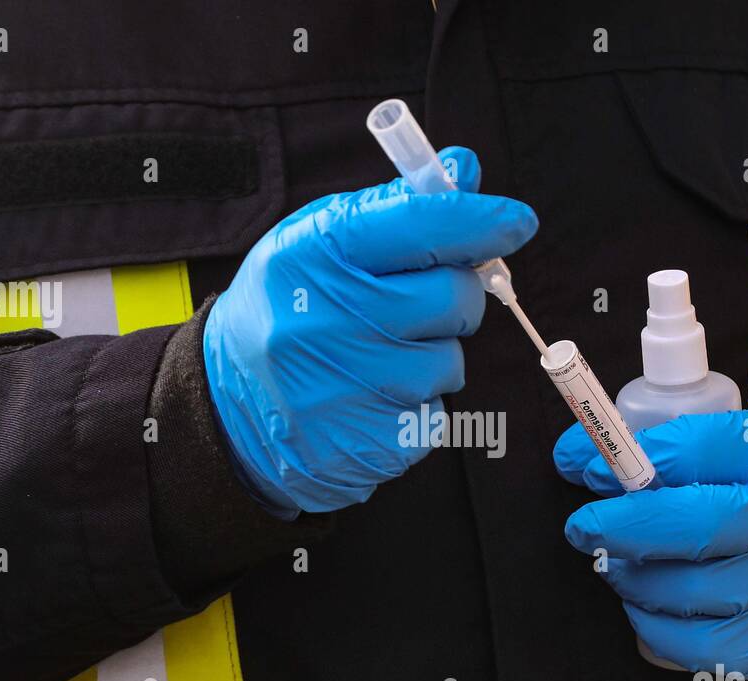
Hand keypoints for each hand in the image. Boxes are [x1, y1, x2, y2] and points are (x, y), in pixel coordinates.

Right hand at [205, 147, 536, 515]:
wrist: (232, 407)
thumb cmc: (291, 309)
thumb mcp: (321, 243)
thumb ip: (395, 210)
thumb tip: (465, 171)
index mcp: (314, 254)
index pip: (420, 224)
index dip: (480, 220)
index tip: (516, 221)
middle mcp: (327, 319)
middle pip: (453, 295)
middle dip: (459, 296)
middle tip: (427, 302)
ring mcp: (349, 388)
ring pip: (450, 361)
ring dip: (434, 357)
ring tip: (379, 358)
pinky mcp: (372, 442)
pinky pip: (436, 414)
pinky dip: (417, 406)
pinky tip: (372, 398)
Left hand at [555, 411, 747, 680]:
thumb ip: (677, 452)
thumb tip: (580, 460)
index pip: (692, 449)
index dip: (623, 457)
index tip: (577, 460)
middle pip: (684, 525)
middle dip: (614, 524)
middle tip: (583, 526)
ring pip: (676, 590)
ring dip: (628, 575)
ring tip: (621, 563)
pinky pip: (683, 643)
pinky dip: (648, 622)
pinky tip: (647, 604)